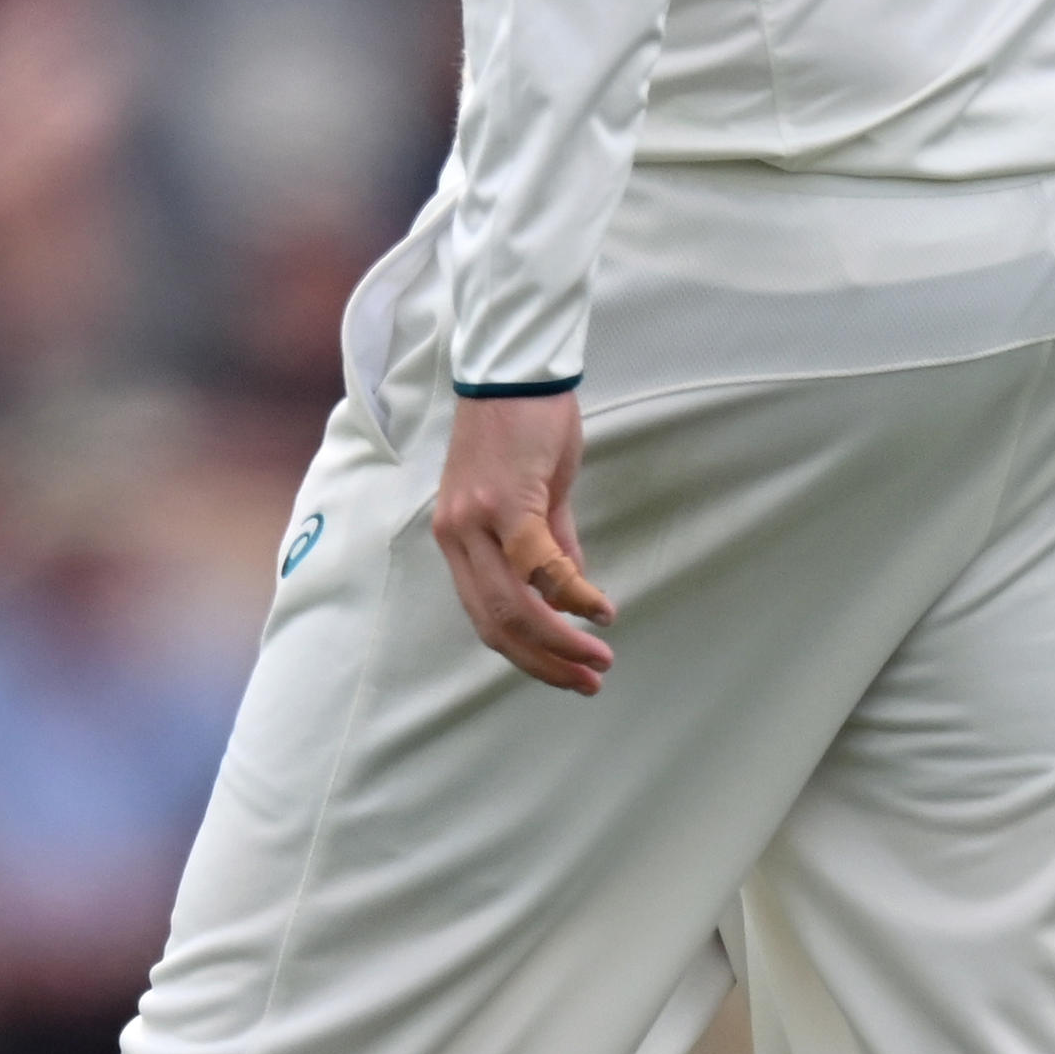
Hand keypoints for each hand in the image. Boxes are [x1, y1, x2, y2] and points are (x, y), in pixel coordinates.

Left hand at [430, 390, 616, 692]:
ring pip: (514, 604)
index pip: (484, 614)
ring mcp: (475, 519)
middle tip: (586, 682)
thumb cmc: (523, 428)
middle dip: (543, 662)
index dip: (525, 652)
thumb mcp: (533, 496)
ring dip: (559, 641)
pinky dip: (572, 595)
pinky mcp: (504, 500)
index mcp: (457, 537)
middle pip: (495, 621)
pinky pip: (541, 565)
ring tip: (597, 659)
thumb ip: (548, 544)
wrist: (514, 371)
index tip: (567, 671)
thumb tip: (565, 595)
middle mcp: (456, 534)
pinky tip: (598, 610)